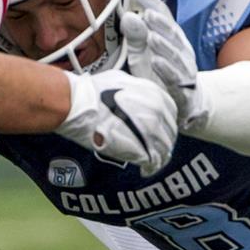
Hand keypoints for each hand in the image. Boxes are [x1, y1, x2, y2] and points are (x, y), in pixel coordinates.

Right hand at [57, 71, 177, 175]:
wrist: (79, 104)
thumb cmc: (92, 92)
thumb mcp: (120, 80)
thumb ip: (134, 90)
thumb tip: (134, 96)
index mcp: (153, 94)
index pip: (170, 112)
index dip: (165, 122)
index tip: (159, 129)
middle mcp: (157, 111)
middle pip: (169, 132)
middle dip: (164, 141)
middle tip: (155, 148)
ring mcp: (151, 130)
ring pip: (164, 148)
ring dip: (159, 156)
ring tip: (150, 163)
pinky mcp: (142, 147)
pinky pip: (153, 160)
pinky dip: (151, 166)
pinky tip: (146, 169)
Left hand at [118, 0, 205, 126]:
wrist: (186, 104)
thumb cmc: (161, 75)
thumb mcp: (143, 54)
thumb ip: (135, 36)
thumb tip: (128, 16)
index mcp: (172, 38)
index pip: (163, 15)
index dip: (151, 2)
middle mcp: (181, 50)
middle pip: (172, 33)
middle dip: (161, 22)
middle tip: (148, 13)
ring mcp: (185, 69)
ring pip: (175, 55)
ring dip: (163, 44)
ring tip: (151, 36)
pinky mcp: (183, 89)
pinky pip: (175, 78)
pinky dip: (166, 69)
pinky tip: (156, 61)